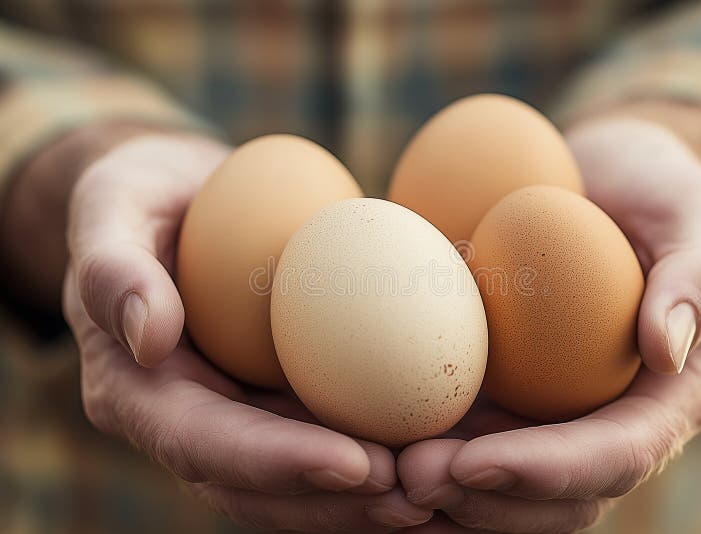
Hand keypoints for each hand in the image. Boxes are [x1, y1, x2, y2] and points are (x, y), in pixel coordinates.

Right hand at [63, 133, 431, 531]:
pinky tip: (449, 446)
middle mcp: (192, 423)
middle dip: (340, 504)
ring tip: (447, 490)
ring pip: (306, 482)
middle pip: (264, 488)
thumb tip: (149, 335)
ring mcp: (241, 416)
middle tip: (419, 497)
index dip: (277, 463)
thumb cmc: (140, 198)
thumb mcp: (111, 208)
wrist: (179, 200)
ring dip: (373, 499)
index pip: (205, 445)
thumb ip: (112, 268)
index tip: (356, 463)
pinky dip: (388, 451)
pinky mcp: (282, 400)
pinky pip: (335, 433)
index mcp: (138, 395)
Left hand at [398, 116, 700, 532]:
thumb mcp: (695, 214)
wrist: (604, 182)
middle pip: (550, 497)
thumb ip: (697, 276)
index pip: (616, 456)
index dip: (549, 471)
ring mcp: (548, 413)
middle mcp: (603, 421)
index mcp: (662, 399)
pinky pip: (462, 433)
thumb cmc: (659, 196)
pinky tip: (365, 436)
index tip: (476, 463)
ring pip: (498, 486)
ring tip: (376, 473)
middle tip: (409, 479)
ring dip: (440, 493)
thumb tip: (664, 349)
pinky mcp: (502, 391)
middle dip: (481, 502)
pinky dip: (417, 445)